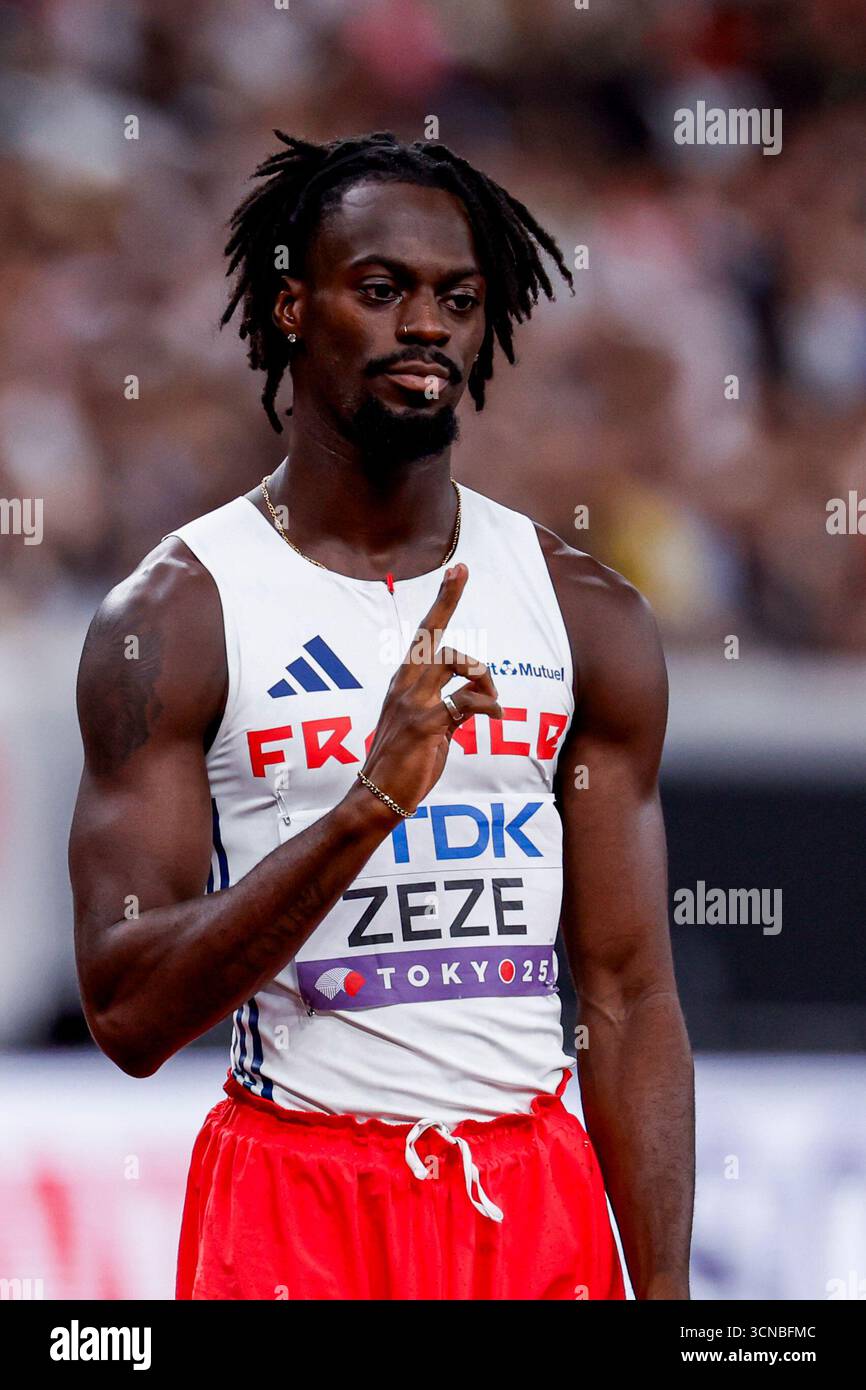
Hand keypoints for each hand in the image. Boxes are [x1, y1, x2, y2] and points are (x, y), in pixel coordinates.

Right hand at [361, 563, 501, 813]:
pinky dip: (488, 707)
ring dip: (482, 675)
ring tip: (492, 702)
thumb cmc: (402, 766)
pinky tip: (495, 720)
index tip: (455, 570)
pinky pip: (467, 702)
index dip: (442, 601)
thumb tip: (469, 704)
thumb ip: (445, 709)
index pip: (423, 635)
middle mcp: (404, 686)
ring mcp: (413, 703)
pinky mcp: (426, 724)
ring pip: (452, 661)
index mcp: (403, 684)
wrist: (375, 798)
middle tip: (460, 571)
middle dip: (447, 599)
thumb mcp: (425, 729)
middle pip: (432, 634)